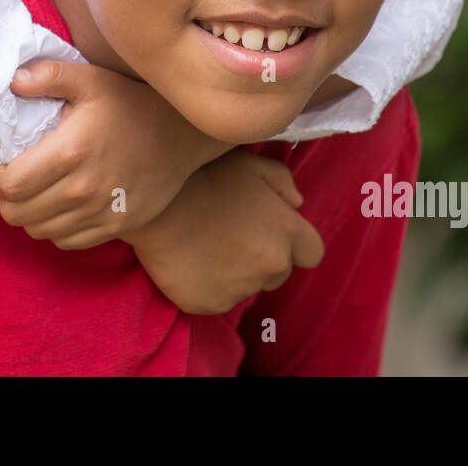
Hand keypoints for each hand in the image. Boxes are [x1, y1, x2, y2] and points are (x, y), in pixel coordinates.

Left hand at [0, 60, 231, 249]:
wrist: (183, 133)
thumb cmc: (131, 102)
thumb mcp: (90, 79)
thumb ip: (48, 75)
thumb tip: (11, 82)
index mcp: (69, 152)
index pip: (8, 184)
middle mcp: (82, 190)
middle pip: (17, 214)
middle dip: (5, 195)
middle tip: (12, 174)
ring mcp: (100, 213)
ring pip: (38, 231)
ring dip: (28, 212)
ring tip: (35, 189)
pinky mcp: (116, 227)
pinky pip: (66, 241)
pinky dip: (54, 227)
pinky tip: (59, 204)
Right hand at [121, 149, 324, 314]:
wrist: (155, 201)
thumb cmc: (204, 175)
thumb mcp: (250, 163)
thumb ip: (282, 181)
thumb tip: (296, 203)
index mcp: (286, 232)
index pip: (311, 252)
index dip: (293, 244)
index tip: (270, 233)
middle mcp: (270, 267)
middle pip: (279, 274)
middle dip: (262, 259)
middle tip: (230, 236)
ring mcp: (239, 289)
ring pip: (246, 286)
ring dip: (234, 271)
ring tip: (204, 244)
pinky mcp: (208, 304)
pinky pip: (215, 298)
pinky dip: (206, 284)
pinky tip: (188, 259)